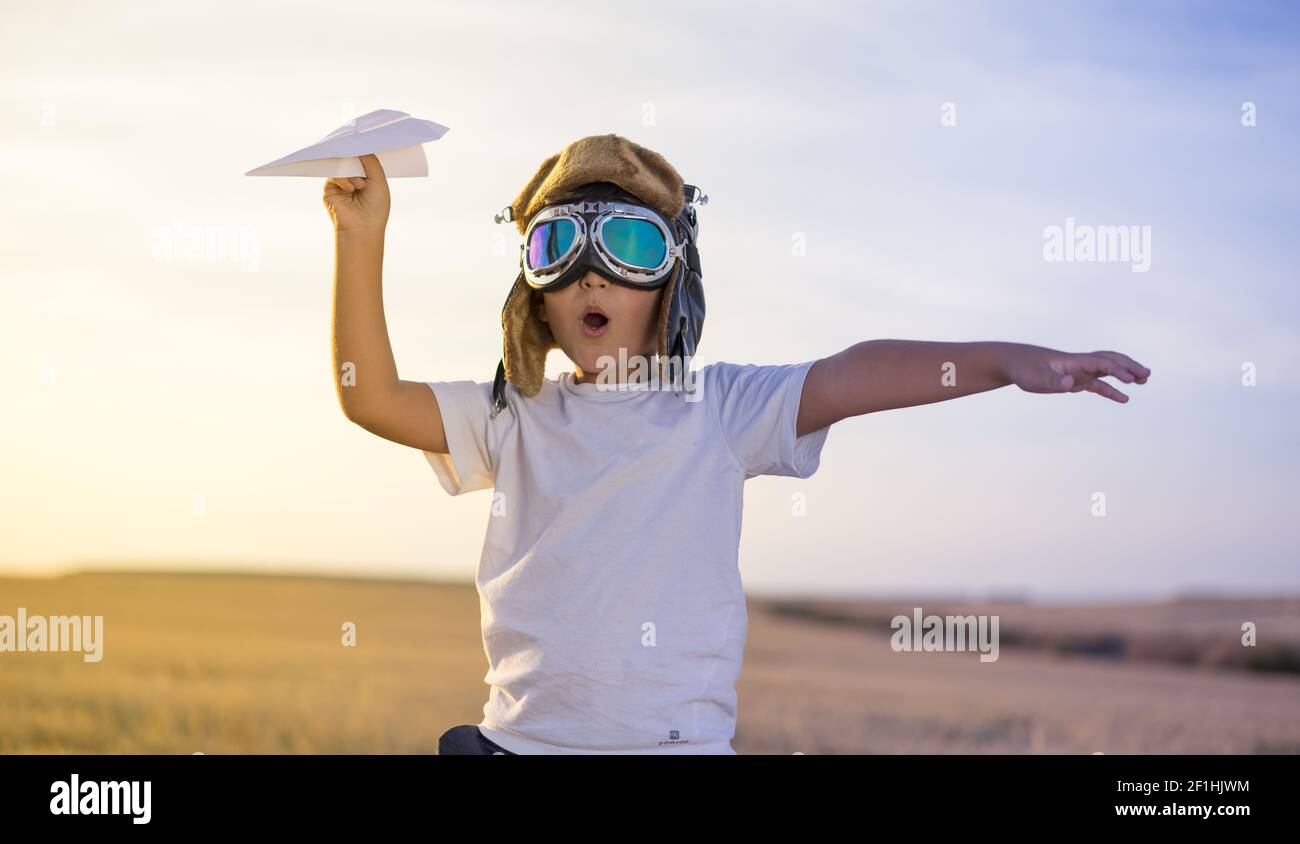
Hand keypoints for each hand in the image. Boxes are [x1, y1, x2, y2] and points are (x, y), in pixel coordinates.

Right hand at [323, 153, 389, 233]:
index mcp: (367, 176)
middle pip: (351, 158)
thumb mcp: (379, 181)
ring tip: (361, 186)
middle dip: (357, 157)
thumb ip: (371, 162)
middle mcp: (353, 178)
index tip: (366, 141)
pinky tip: (351, 189)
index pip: (363, 157)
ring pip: (342, 164)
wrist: (363, 227)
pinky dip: (343, 179)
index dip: (364, 150)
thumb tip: (361, 146)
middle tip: (361, 155)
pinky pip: (334, 173)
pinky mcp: (330, 188)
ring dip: (353, 173)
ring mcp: (341, 182)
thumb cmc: (375, 208)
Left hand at [1003, 347, 1150, 402]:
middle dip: (1129, 366)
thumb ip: (1054, 380)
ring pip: (1108, 370)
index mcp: (1073, 361)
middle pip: (1110, 361)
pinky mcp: (1075, 380)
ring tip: (1144, 380)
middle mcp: (1079, 364)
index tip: (1131, 380)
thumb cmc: (1024, 369)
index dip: (1117, 370)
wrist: (1013, 363)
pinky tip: (1123, 399)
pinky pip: (1098, 384)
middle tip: (1146, 374)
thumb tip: (1070, 383)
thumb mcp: (1036, 377)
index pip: (1101, 363)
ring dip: (1125, 373)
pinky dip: (1111, 390)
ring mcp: (1078, 371)